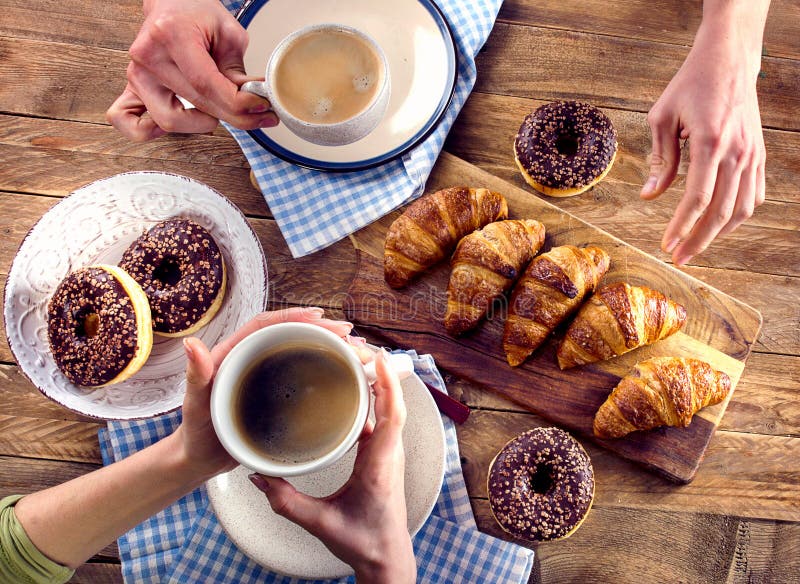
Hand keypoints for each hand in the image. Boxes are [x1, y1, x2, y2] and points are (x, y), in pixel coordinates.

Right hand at [106, 0, 277, 140]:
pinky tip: (180, 121)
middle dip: (233, 115)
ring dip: (201, 125)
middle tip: (256, 113)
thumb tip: (252, 103)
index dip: (237, 103)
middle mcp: (148, 56)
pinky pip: (127, 120)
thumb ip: (238, 71)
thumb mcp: (229, 33)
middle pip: (195, 105)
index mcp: (170, 35)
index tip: (260, 107)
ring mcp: (136, 74)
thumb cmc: (197, 14)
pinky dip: (149, 131)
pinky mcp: (132, 87)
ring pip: (168, 121)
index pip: (205, 85)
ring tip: (220, 111)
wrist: (172, 4)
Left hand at [173, 307, 353, 480]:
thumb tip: (192, 344)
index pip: (266, 324)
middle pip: (290, 334)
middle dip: (322, 330)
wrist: (200, 460)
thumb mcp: (195, 404)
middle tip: (348, 334)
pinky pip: (302, 376)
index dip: (294, 316)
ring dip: (328, 348)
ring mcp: (267, 377)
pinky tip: (344, 376)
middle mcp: (253, 359)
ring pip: (301, 353)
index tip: (319, 316)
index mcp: (234, 353)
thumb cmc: (195, 433)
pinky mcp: (277, 396)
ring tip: (354, 350)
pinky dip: (324, 372)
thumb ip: (196, 374)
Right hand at [249, 350, 415, 582]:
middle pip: (393, 402)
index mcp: (380, 465)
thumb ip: (286, 502)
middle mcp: (389, 454)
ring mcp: (389, 453)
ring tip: (358, 357)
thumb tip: (257, 476)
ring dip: (379, 381)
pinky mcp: (383, 455)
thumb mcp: (321, 523)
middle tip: (358, 346)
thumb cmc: (363, 542)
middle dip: (380, 371)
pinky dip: (373, 397)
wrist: (386, 558)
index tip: (378, 358)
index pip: (392, 415)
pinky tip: (356, 388)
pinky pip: (382, 418)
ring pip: (390, 408)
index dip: (387, 384)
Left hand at [640, 4, 766, 265]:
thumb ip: (660, 159)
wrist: (728, 60)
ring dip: (719, 232)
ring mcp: (752, 154)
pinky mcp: (758, 153)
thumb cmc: (690, 86)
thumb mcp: (662, 117)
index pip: (697, 199)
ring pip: (742, 208)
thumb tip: (650, 196)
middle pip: (721, 211)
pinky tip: (719, 224)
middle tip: (679, 259)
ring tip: (696, 245)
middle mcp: (737, 152)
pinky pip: (754, 194)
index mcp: (710, 143)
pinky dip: (738, 215)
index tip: (665, 246)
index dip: (681, 227)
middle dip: (698, 240)